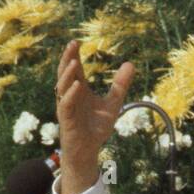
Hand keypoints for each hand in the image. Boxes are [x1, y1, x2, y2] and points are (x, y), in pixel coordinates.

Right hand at [55, 39, 135, 193]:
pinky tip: (77, 85)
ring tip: (73, 61)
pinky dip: (71, 94)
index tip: (76, 42)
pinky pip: (66, 104)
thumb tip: (130, 64)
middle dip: (67, 59)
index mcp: (79, 90)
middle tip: (72, 45)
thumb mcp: (113, 103)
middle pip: (65, 73)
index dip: (74, 55)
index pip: (74, 69)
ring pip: (62, 87)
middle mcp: (70, 96)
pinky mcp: (66, 120)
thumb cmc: (96, 127)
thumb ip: (120, 85)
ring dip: (67, 74)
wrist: (89, 151)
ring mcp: (66, 107)